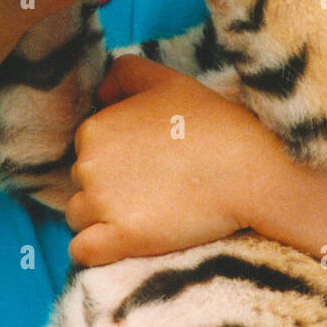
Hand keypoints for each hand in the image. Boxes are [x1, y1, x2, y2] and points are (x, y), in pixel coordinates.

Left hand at [65, 56, 272, 265]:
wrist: (247, 168)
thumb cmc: (212, 122)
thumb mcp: (166, 80)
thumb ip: (125, 74)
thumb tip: (99, 94)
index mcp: (94, 129)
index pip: (85, 155)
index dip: (112, 165)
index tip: (144, 170)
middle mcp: (89, 165)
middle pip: (80, 188)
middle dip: (107, 193)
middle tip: (150, 192)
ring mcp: (103, 204)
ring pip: (79, 219)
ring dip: (102, 222)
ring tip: (144, 216)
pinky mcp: (122, 238)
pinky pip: (83, 252)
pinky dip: (95, 251)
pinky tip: (120, 246)